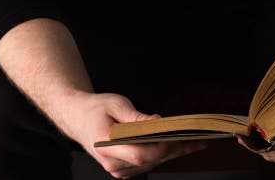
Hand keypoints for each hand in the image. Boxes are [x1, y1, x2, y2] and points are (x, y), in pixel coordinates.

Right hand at [53, 90, 207, 177]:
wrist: (77, 118)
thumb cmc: (95, 109)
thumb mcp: (116, 105)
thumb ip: (137, 117)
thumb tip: (158, 123)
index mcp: (107, 145)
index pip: (141, 154)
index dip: (161, 146)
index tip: (176, 134)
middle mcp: (112, 163)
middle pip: (150, 160)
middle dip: (174, 148)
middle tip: (196, 138)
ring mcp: (118, 169)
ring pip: (152, 164)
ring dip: (173, 152)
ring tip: (194, 142)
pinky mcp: (123, 170)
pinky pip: (147, 164)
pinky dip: (163, 154)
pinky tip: (179, 146)